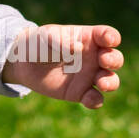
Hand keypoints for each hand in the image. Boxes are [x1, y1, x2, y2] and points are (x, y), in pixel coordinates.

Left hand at [2, 24, 122, 108]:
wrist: (23, 63)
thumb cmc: (38, 43)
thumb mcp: (46, 36)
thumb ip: (60, 40)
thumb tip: (77, 49)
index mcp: (88, 38)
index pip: (107, 35)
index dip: (111, 37)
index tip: (107, 40)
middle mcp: (93, 57)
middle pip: (115, 59)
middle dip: (114, 60)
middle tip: (103, 60)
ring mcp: (88, 76)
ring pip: (110, 80)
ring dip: (111, 82)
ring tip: (101, 83)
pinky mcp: (80, 92)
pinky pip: (95, 99)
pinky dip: (96, 101)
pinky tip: (88, 99)